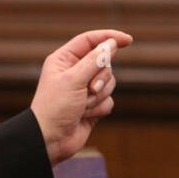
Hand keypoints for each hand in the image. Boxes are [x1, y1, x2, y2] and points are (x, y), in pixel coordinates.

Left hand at [29, 29, 132, 165]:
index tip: (127, 40)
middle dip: (101, 77)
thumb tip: (110, 44)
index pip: (90, 40)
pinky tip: (85, 116)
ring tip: (83, 106)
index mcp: (63, 60)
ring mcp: (84, 89)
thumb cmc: (55, 107)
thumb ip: (94, 60)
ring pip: (109, 82)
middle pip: (103, 62)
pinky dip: (99, 108)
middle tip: (90, 89)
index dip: (108, 38)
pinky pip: (109, 100)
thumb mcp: (74, 79)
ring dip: (99, 95)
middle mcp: (74, 72)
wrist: (51, 139)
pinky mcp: (92, 105)